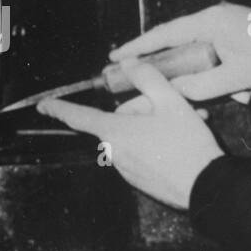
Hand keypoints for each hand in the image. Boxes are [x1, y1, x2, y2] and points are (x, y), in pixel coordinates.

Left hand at [38, 64, 223, 209]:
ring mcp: (128, 169)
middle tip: (173, 107)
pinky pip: (145, 153)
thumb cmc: (186, 144)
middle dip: (144, 109)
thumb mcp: (171, 101)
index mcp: (115, 132)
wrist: (206, 188)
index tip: (43, 106)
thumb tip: (128, 63)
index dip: (59, 108)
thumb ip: (146, 77)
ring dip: (156, 125)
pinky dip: (160, 143)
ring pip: (136, 136)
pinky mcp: (142, 180)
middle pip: (122, 120)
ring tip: (187, 122)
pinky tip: (183, 141)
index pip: (79, 117)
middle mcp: (115, 153)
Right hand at [110, 2, 250, 101]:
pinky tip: (248, 89)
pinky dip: (225, 75)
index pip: (163, 34)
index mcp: (210, 21)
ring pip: (201, 56)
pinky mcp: (237, 35)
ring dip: (211, 79)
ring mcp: (226, 25)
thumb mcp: (238, 77)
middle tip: (156, 86)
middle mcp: (214, 18)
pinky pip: (217, 57)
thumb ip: (202, 86)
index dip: (138, 47)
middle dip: (179, 72)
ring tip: (239, 92)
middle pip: (179, 45)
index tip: (116, 57)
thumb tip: (174, 92)